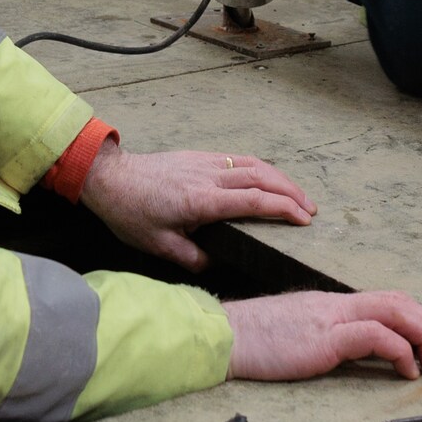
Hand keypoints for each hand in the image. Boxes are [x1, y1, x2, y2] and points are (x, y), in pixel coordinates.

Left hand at [78, 143, 313, 271]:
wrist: (110, 178)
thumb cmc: (131, 212)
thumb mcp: (158, 245)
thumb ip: (191, 257)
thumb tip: (215, 264)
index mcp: (202, 201)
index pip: (255, 202)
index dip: (284, 209)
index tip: (304, 220)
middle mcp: (209, 178)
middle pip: (262, 178)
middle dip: (292, 193)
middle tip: (312, 209)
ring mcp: (205, 163)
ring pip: (253, 164)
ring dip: (280, 178)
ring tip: (298, 194)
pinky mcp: (198, 157)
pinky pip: (237, 159)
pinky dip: (260, 168)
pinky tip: (268, 178)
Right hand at [224, 290, 421, 381]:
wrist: (224, 338)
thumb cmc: (257, 344)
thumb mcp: (303, 339)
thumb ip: (334, 342)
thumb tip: (366, 357)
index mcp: (335, 305)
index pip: (391, 302)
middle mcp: (339, 305)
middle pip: (403, 303)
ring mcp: (332, 317)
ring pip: (396, 312)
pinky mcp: (325, 337)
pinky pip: (374, 335)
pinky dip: (400, 351)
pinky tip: (408, 371)